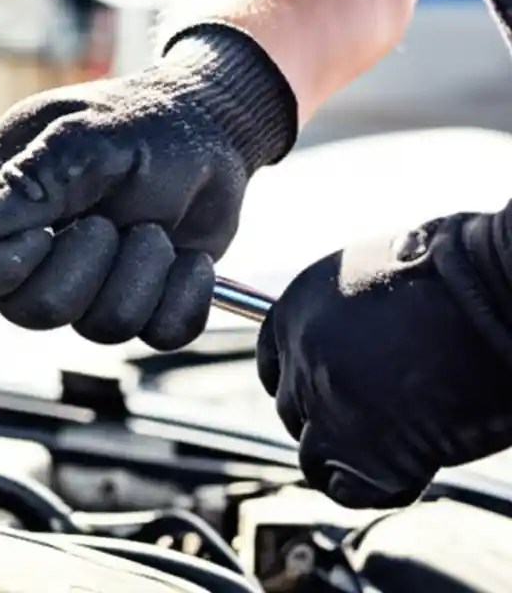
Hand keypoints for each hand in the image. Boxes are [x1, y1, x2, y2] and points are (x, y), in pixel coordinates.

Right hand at [0, 24, 295, 349]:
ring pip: (98, 329)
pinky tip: (189, 257)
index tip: (41, 233)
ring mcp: (87, 286)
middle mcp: (31, 254)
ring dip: (141, 272)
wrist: (213, 131)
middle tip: (111, 219)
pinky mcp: (142, 305)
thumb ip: (28, 183)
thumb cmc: (140, 120)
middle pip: (28, 311)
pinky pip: (158, 334)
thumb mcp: (84, 137)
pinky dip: (185, 294)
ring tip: (155, 226)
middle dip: (84, 268)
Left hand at [257, 212, 511, 508]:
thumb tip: (356, 351)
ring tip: (406, 441)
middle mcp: (299, 355)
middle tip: (387, 419)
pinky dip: (378, 487)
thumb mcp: (379, 277)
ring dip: (351, 457)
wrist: (497, 289)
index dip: (305, 386)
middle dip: (332, 421)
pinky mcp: (362, 447)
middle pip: (293, 410)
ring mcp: (326, 402)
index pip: (273, 365)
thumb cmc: (461, 274)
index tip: (333, 397)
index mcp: (297, 307)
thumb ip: (351, 318)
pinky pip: (349, 489)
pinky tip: (413, 467)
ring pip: (314, 454)